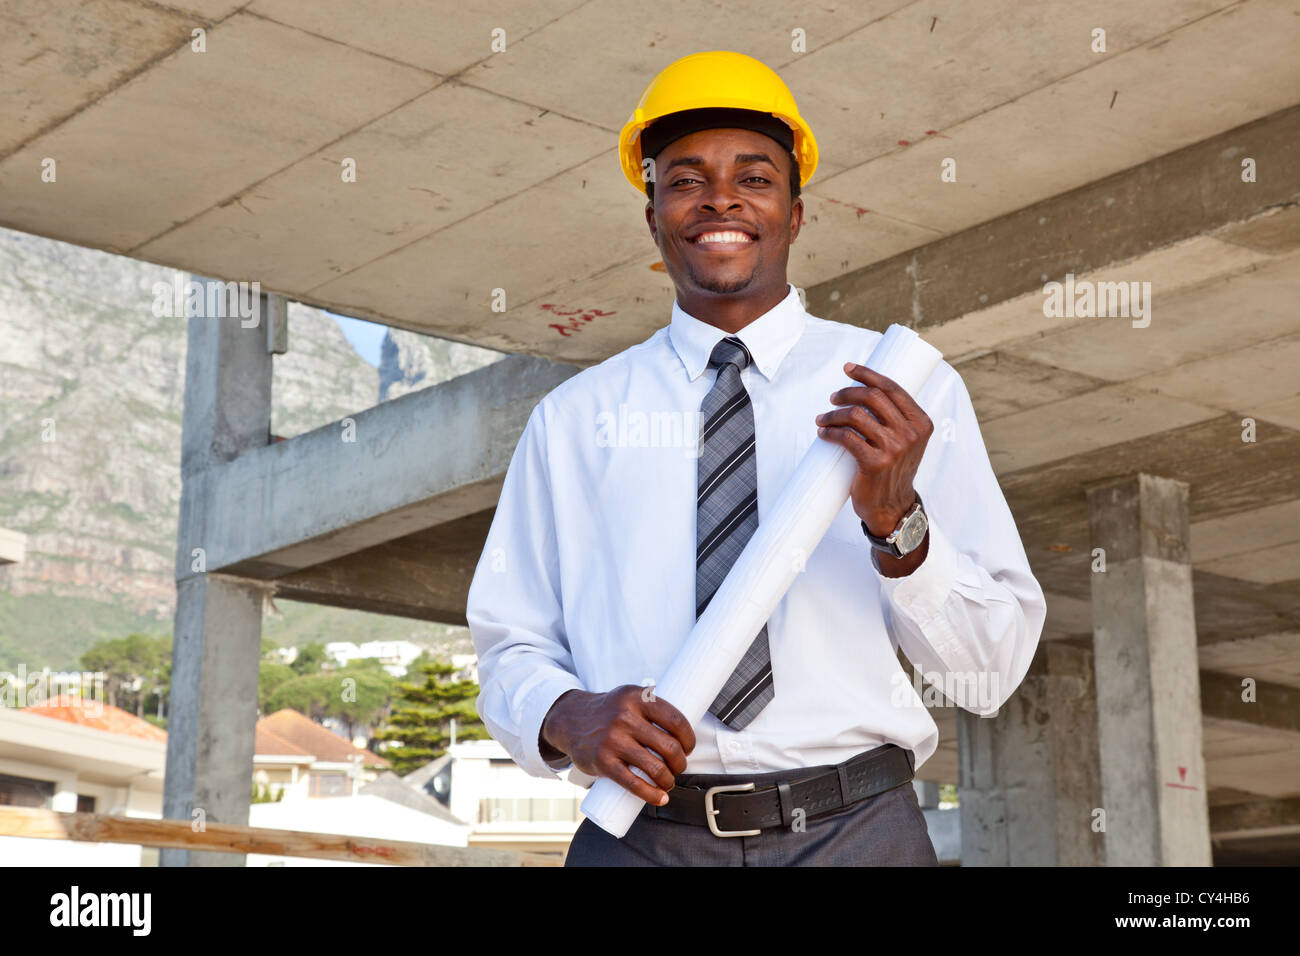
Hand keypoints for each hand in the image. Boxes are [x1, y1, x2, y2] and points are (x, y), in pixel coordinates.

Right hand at [540, 685, 694, 805]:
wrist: (570, 720)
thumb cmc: (608, 712)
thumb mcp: (628, 698)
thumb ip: (651, 709)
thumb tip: (681, 733)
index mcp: (636, 698)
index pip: (675, 720)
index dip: (688, 738)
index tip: (689, 748)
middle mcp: (624, 717)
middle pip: (668, 746)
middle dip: (680, 762)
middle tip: (678, 766)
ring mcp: (613, 739)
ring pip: (655, 767)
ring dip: (669, 780)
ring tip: (668, 781)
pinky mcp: (602, 761)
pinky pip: (633, 783)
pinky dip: (651, 795)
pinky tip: (659, 798)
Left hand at [815, 362, 932, 536]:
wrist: (892, 507)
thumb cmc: (893, 470)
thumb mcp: (906, 442)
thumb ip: (895, 418)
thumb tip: (866, 391)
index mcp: (921, 423)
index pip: (892, 388)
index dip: (867, 374)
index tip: (848, 368)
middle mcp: (911, 434)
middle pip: (872, 397)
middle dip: (848, 392)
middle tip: (833, 398)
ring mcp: (894, 449)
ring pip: (856, 415)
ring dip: (833, 413)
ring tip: (823, 418)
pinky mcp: (875, 463)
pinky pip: (846, 437)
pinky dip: (830, 432)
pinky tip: (823, 432)